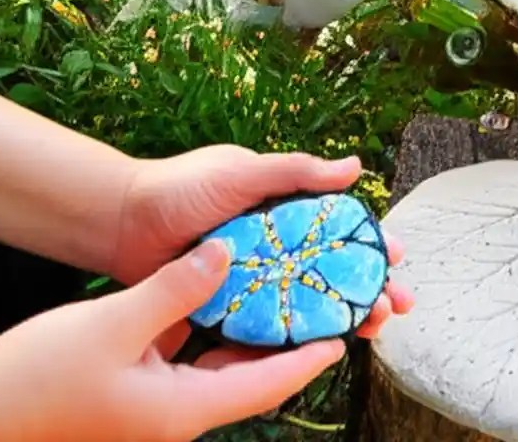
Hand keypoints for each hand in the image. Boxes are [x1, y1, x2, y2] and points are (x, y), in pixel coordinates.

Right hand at [0, 240, 348, 441]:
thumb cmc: (39, 376)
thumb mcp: (115, 322)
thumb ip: (176, 287)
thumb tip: (225, 252)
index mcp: (183, 408)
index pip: (268, 383)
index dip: (310, 356)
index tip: (345, 330)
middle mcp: (178, 414)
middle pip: (252, 378)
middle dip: (289, 343)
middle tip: (318, 303)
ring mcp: (156, 409)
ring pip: (221, 370)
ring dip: (250, 336)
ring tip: (280, 294)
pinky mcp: (135, 396)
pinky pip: (188, 364)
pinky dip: (209, 335)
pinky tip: (218, 299)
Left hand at [107, 147, 413, 339]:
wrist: (120, 222)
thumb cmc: (179, 188)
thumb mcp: (243, 172)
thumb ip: (297, 172)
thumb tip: (355, 168)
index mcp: (283, 212)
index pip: (338, 230)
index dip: (370, 244)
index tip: (397, 256)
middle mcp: (274, 249)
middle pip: (333, 273)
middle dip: (370, 289)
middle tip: (396, 305)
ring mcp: (253, 281)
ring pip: (309, 304)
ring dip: (345, 317)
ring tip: (372, 329)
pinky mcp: (230, 310)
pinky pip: (268, 328)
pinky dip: (297, 339)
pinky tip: (323, 348)